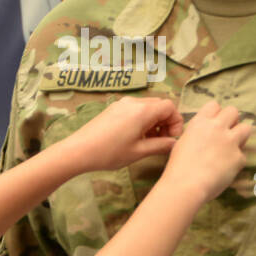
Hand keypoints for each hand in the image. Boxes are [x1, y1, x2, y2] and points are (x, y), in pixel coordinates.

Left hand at [59, 96, 182, 172]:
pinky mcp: (114, 108)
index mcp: (143, 110)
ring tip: (148, 141)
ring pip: (147, 107)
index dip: (176, 122)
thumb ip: (161, 145)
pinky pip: (135, 109)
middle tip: (161, 141)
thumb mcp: (139, 152)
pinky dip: (142, 120)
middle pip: (159, 105)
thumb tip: (174, 143)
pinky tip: (135, 137)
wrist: (79, 150)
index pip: (170, 107)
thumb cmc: (110, 152)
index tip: (171, 138)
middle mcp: (134, 102)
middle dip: (166, 122)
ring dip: (154, 122)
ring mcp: (122, 104)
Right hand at [158, 100, 250, 203]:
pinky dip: (236, 162)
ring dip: (240, 136)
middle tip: (226, 134)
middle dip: (232, 121)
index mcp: (200, 122)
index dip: (216, 114)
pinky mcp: (238, 158)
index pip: (214, 105)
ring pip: (246, 128)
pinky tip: (226, 170)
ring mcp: (230, 142)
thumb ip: (197, 134)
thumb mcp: (183, 142)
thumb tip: (205, 136)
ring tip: (231, 148)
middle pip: (233, 111)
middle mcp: (217, 127)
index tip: (214, 124)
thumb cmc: (179, 167)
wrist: (186, 185)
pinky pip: (242, 156)